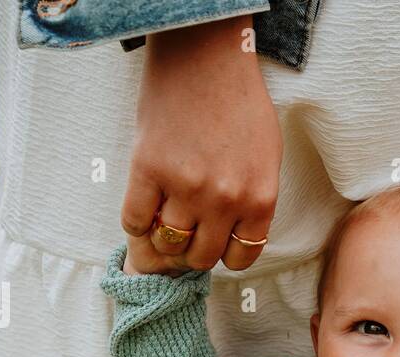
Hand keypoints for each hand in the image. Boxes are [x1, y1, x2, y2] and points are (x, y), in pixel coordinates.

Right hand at [121, 16, 281, 274]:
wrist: (205, 57)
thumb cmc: (238, 103)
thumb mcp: (265, 157)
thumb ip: (251, 200)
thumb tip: (228, 239)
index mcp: (260, 198)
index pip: (240, 257)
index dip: (224, 254)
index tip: (215, 242)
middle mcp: (225, 199)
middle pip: (201, 257)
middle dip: (191, 252)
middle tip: (183, 235)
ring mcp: (185, 186)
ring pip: (168, 244)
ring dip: (162, 240)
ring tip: (162, 222)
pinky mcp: (148, 169)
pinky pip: (134, 221)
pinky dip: (136, 225)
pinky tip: (144, 209)